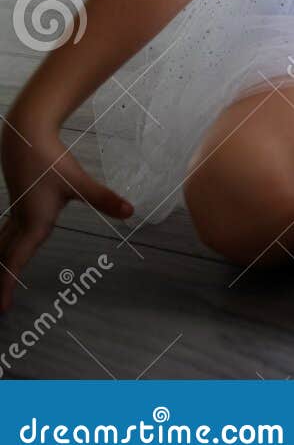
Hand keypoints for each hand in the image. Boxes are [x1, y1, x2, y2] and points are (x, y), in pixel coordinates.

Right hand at [0, 115, 131, 313]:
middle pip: (5, 258)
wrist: (26, 137)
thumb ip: (103, 199)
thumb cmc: (51, 160)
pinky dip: (3, 250)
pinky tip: (6, 252)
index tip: (1, 307)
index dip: (7, 285)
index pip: (16, 261)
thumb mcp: (79, 181)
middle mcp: (22, 221)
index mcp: (34, 223)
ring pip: (3, 246)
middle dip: (0, 282)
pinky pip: (6, 235)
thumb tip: (129, 212)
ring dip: (1, 266)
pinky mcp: (19, 205)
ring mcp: (17, 213)